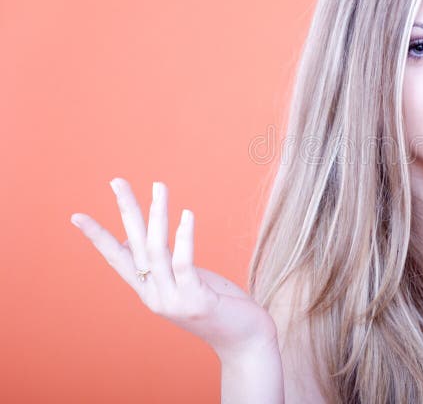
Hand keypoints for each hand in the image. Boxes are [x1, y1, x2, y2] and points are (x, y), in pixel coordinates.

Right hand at [70, 177, 276, 360]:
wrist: (245, 341)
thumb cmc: (220, 305)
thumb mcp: (186, 281)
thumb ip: (164, 264)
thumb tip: (136, 240)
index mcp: (150, 290)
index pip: (117, 259)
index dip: (98, 237)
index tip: (77, 215)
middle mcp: (155, 296)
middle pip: (134, 246)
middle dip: (126, 211)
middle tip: (117, 181)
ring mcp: (173, 300)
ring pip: (157, 250)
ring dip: (157, 214)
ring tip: (159, 186)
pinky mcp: (196, 300)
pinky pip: (184, 263)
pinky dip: (184, 236)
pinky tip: (187, 214)